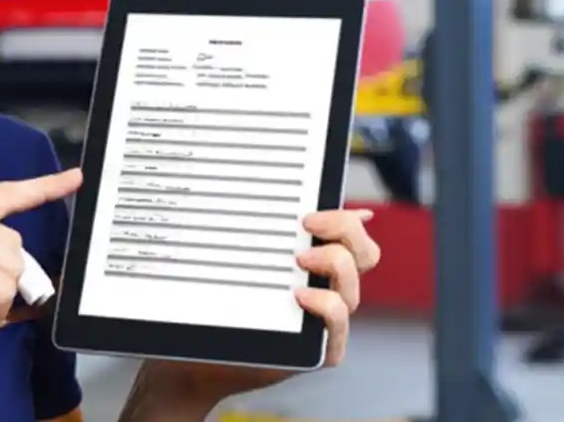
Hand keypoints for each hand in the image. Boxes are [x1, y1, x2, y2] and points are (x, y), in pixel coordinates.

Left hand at [134, 208, 380, 408]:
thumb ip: (261, 235)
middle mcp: (329, 291)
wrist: (199, 361)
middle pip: (364, 255)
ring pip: (353, 287)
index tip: (311, 212)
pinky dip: (327, 305)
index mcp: (318, 267)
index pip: (355, 239)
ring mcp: (326, 322)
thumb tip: (286, 202)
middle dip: (345, 231)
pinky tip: (300, 297)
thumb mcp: (238, 263)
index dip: (348, 220)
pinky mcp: (321, 349)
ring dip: (333, 263)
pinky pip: (338, 322)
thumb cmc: (218, 309)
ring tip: (299, 260)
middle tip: (308, 225)